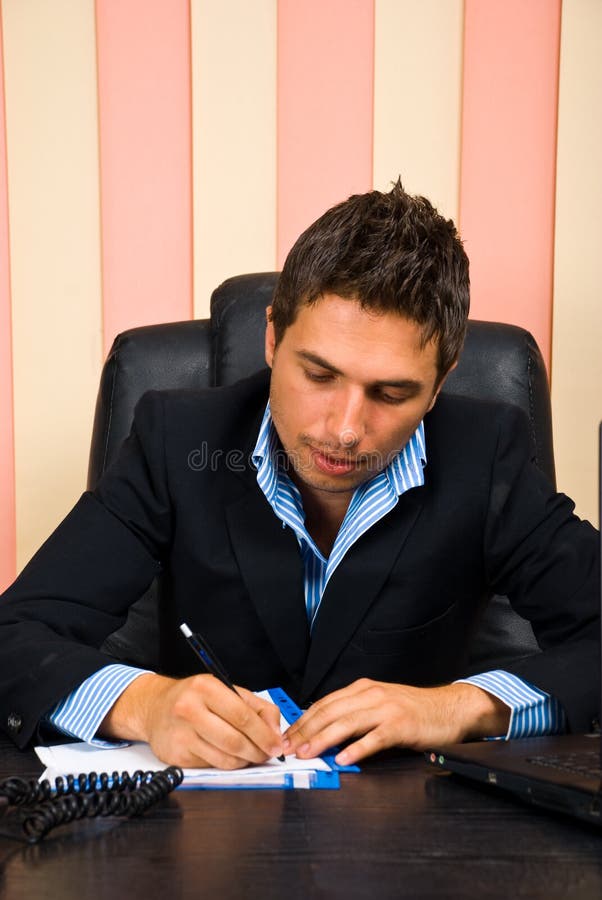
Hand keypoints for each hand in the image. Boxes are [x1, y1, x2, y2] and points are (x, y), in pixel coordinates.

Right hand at [100, 673, 283, 768]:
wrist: (156, 708)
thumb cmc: (196, 698)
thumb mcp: (227, 691)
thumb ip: (257, 708)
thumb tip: (275, 732)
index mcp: (206, 687)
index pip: (243, 716)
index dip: (264, 734)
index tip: (276, 744)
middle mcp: (190, 709)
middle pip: (235, 740)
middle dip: (257, 751)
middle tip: (267, 754)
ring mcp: (181, 733)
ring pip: (225, 758)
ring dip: (244, 761)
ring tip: (250, 755)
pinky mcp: (176, 756)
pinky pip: (211, 766)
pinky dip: (226, 764)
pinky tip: (228, 755)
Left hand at [283, 678, 509, 765]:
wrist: (450, 707)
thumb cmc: (414, 710)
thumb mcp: (380, 704)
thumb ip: (355, 713)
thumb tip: (324, 732)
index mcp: (363, 688)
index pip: (324, 704)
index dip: (303, 721)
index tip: (288, 737)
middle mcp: (371, 694)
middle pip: (330, 712)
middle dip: (306, 731)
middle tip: (289, 748)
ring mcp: (386, 709)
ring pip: (346, 723)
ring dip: (323, 740)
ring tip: (307, 754)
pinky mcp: (401, 725)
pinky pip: (374, 738)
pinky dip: (357, 749)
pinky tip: (343, 759)